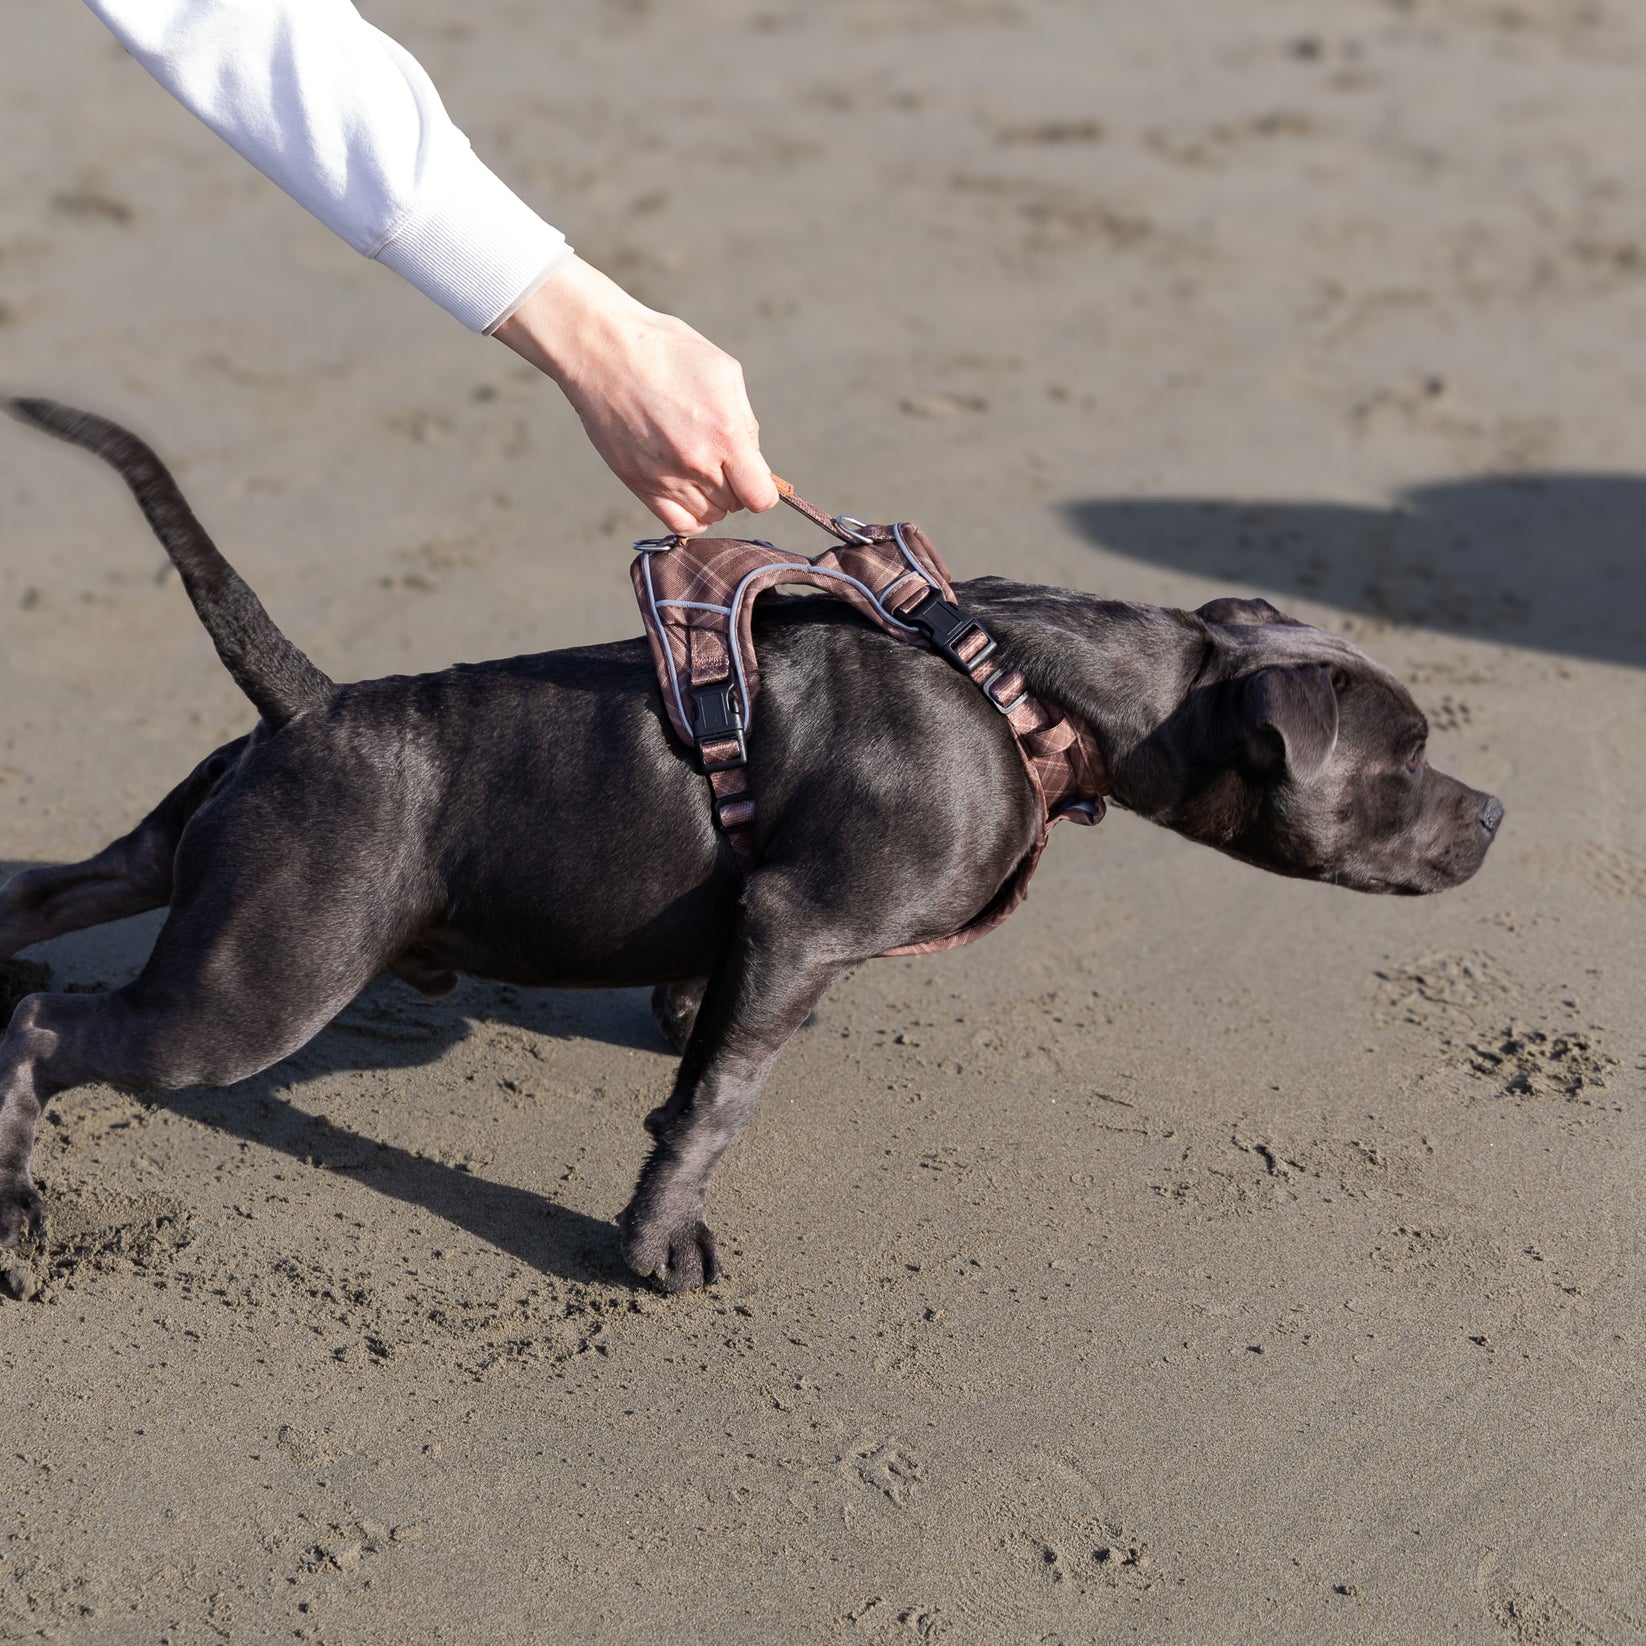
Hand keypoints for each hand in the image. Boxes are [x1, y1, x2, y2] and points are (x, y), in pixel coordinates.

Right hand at [493, 255, 778, 535]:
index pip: (760, 497)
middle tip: (720, 457)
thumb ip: (745, 421)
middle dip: (737, 484)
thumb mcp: (723, 372)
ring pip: (710, 516)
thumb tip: (752, 459)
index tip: (752, 471)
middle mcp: (696, 462)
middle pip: (736, 504)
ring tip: (702, 469)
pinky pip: (678, 524)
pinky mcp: (637, 482)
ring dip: (714, 499)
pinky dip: (692, 516)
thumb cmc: (666, 351)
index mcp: (724, 433)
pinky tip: (690, 493)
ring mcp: (664, 477)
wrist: (602, 349)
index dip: (763, 488)